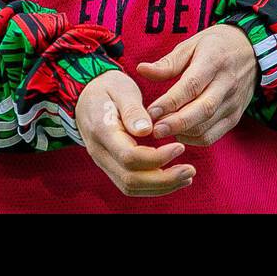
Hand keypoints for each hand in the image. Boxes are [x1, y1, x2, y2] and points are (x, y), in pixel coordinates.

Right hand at [75, 71, 195, 196]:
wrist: (86, 95)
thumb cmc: (108, 88)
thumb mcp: (121, 89)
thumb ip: (133, 111)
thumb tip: (147, 131)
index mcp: (102, 131)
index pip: (129, 156)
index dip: (157, 157)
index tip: (180, 147)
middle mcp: (100, 152)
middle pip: (130, 179)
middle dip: (163, 180)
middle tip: (190, 170)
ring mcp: (104, 162)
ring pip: (130, 187)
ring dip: (161, 187)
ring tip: (186, 176)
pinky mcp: (111, 166)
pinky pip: (130, 184)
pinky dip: (153, 186)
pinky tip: (173, 179)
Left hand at [136, 24, 259, 146]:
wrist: (251, 50)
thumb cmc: (215, 46)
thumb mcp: (192, 45)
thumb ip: (168, 62)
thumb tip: (141, 70)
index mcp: (214, 61)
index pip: (192, 86)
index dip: (170, 101)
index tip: (150, 112)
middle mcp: (227, 84)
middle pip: (202, 110)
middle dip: (176, 123)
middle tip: (154, 130)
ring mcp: (233, 102)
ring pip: (207, 126)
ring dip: (182, 133)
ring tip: (162, 130)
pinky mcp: (235, 116)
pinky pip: (213, 135)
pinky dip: (193, 139)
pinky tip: (178, 133)